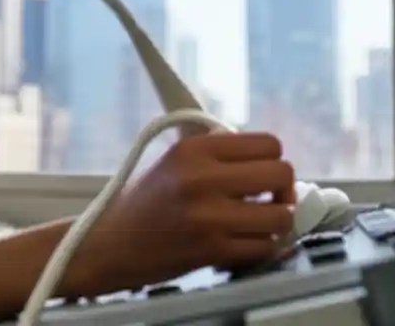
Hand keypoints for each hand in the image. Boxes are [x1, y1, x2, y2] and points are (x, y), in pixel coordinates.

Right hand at [67, 131, 295, 296]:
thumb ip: (216, 149)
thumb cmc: (145, 201)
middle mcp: (202, 179)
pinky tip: (244, 241)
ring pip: (281, 215)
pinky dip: (261, 245)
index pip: (268, 143)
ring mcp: (209, 218)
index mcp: (193, 149)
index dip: (272, 158)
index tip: (262, 172)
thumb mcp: (174, 159)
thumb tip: (265, 151)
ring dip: (275, 220)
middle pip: (282, 174)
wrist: (112, 244)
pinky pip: (264, 246)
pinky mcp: (212, 251)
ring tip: (258, 221)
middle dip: (281, 189)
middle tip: (268, 198)